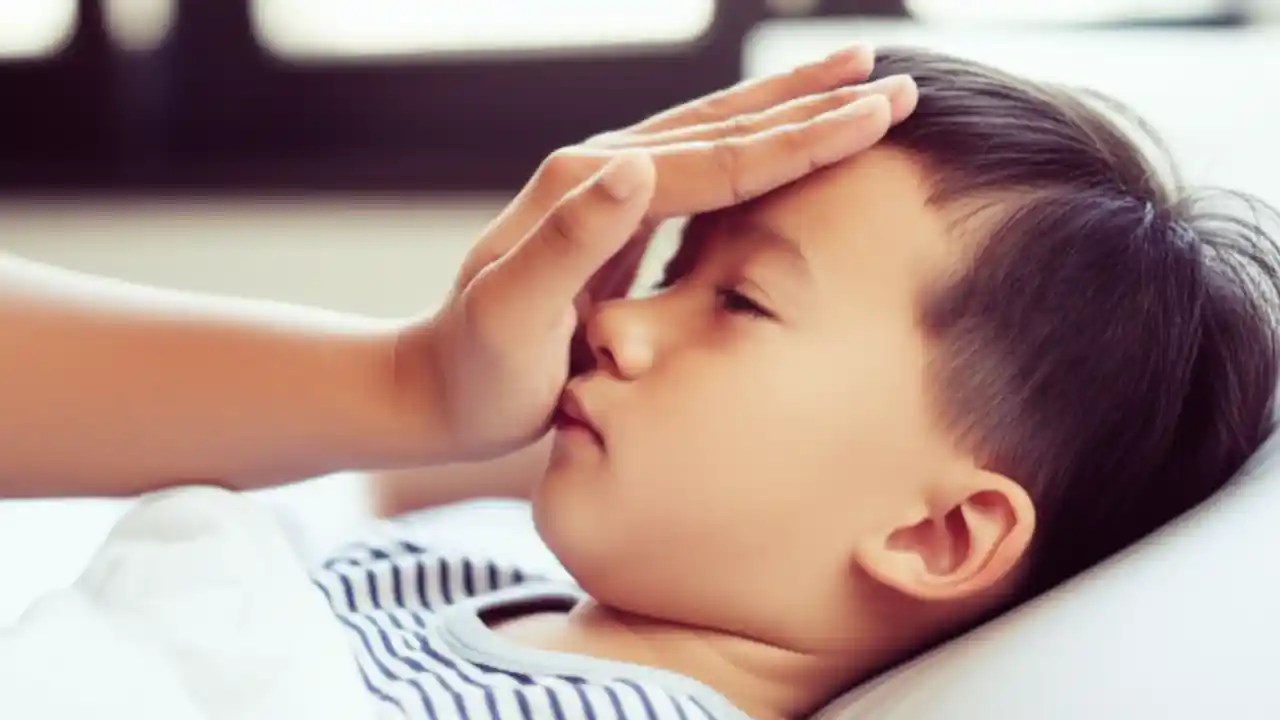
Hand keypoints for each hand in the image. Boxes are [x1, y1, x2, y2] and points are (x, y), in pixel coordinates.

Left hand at [401, 45, 917, 462]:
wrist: (435, 386)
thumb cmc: (476, 369)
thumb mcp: (511, 315)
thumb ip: (568, 242)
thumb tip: (635, 165)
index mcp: (592, 188)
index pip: (720, 157)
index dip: (803, 136)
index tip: (878, 112)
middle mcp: (602, 172)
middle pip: (727, 126)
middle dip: (814, 103)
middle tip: (895, 80)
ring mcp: (609, 189)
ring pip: (717, 133)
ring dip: (788, 106)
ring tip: (850, 80)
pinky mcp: (614, 216)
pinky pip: (701, 167)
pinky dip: (752, 144)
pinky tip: (778, 138)